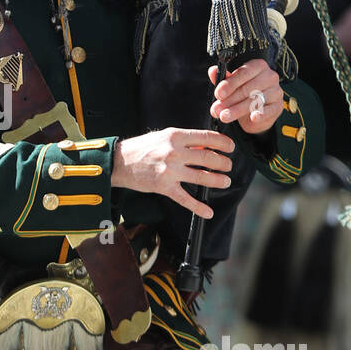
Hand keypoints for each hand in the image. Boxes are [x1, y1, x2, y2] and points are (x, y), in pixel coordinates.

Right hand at [111, 127, 233, 218]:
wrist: (119, 162)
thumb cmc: (142, 148)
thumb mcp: (164, 136)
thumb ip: (185, 141)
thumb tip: (207, 148)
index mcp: (175, 136)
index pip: (207, 137)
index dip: (224, 143)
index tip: (230, 148)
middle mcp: (174, 152)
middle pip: (209, 158)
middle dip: (224, 163)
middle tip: (228, 166)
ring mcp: (169, 171)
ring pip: (202, 177)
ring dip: (218, 180)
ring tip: (225, 181)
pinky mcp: (164, 187)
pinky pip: (185, 199)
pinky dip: (199, 207)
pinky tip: (208, 212)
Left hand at [208, 59, 281, 134]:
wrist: (254, 113)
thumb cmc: (244, 94)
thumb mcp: (232, 85)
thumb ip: (223, 78)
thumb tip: (212, 71)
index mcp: (257, 66)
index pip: (243, 73)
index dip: (229, 84)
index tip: (218, 94)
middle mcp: (269, 76)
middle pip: (247, 88)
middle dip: (229, 100)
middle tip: (216, 109)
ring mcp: (276, 91)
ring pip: (255, 100)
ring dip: (237, 110)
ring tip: (224, 116)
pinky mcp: (278, 106)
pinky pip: (269, 110)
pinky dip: (261, 114)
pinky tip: (253, 117)